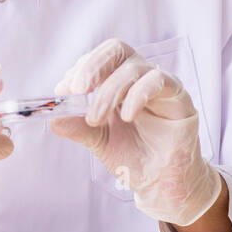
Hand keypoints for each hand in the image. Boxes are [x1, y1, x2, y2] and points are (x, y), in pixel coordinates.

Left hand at [51, 38, 220, 226]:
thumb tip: (53, 119)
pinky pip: (158, 81)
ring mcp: (159, 84)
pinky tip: (126, 116)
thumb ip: (78, 128)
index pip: (97, 58)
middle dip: (92, 67)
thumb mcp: (99, 142)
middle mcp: (138, 76)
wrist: (162, 182)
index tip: (63, 92)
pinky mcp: (178, 97)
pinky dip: (137, 95)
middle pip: (116, 49)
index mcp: (117, 81)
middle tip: (77, 91)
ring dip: (109, 92)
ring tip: (96, 119)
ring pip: (132, 67)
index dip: (79, 70)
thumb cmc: (133, 157)